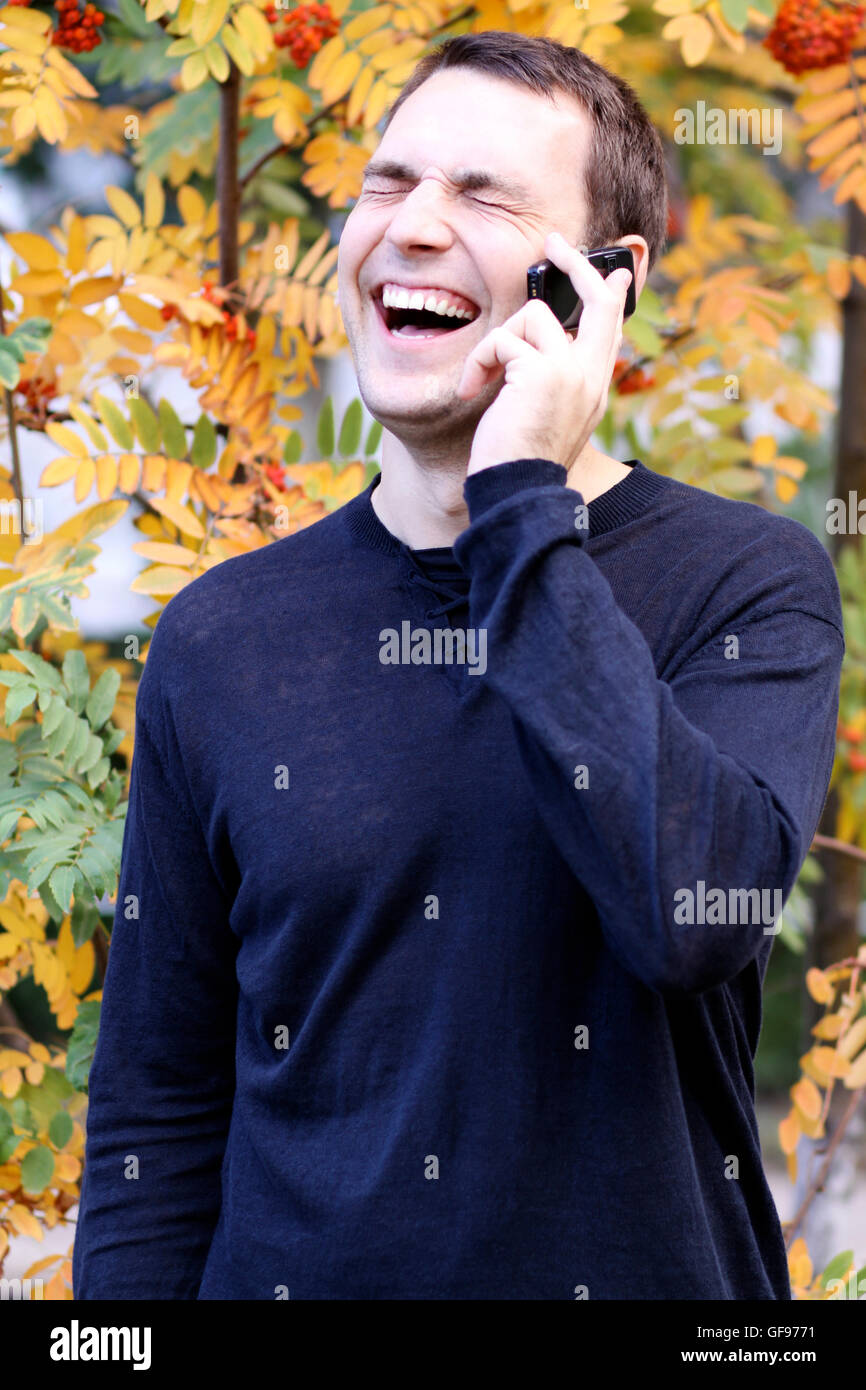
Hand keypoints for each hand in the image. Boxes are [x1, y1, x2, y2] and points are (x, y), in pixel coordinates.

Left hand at [457, 231, 632, 475]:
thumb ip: (549, 379)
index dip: (613, 296)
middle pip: (598, 302)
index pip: (612, 329)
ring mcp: (570, 372)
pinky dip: (478, 361)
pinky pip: (502, 340)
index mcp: (593, 388)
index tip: (616, 273)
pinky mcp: (541, 372)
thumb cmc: (518, 461)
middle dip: (576, 264)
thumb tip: (533, 342)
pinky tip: (471, 389)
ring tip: (481, 379)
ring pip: (532, 317)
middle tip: (553, 241)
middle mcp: (590, 377)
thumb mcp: (545, 416)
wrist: (516, 491)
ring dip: (496, 344)